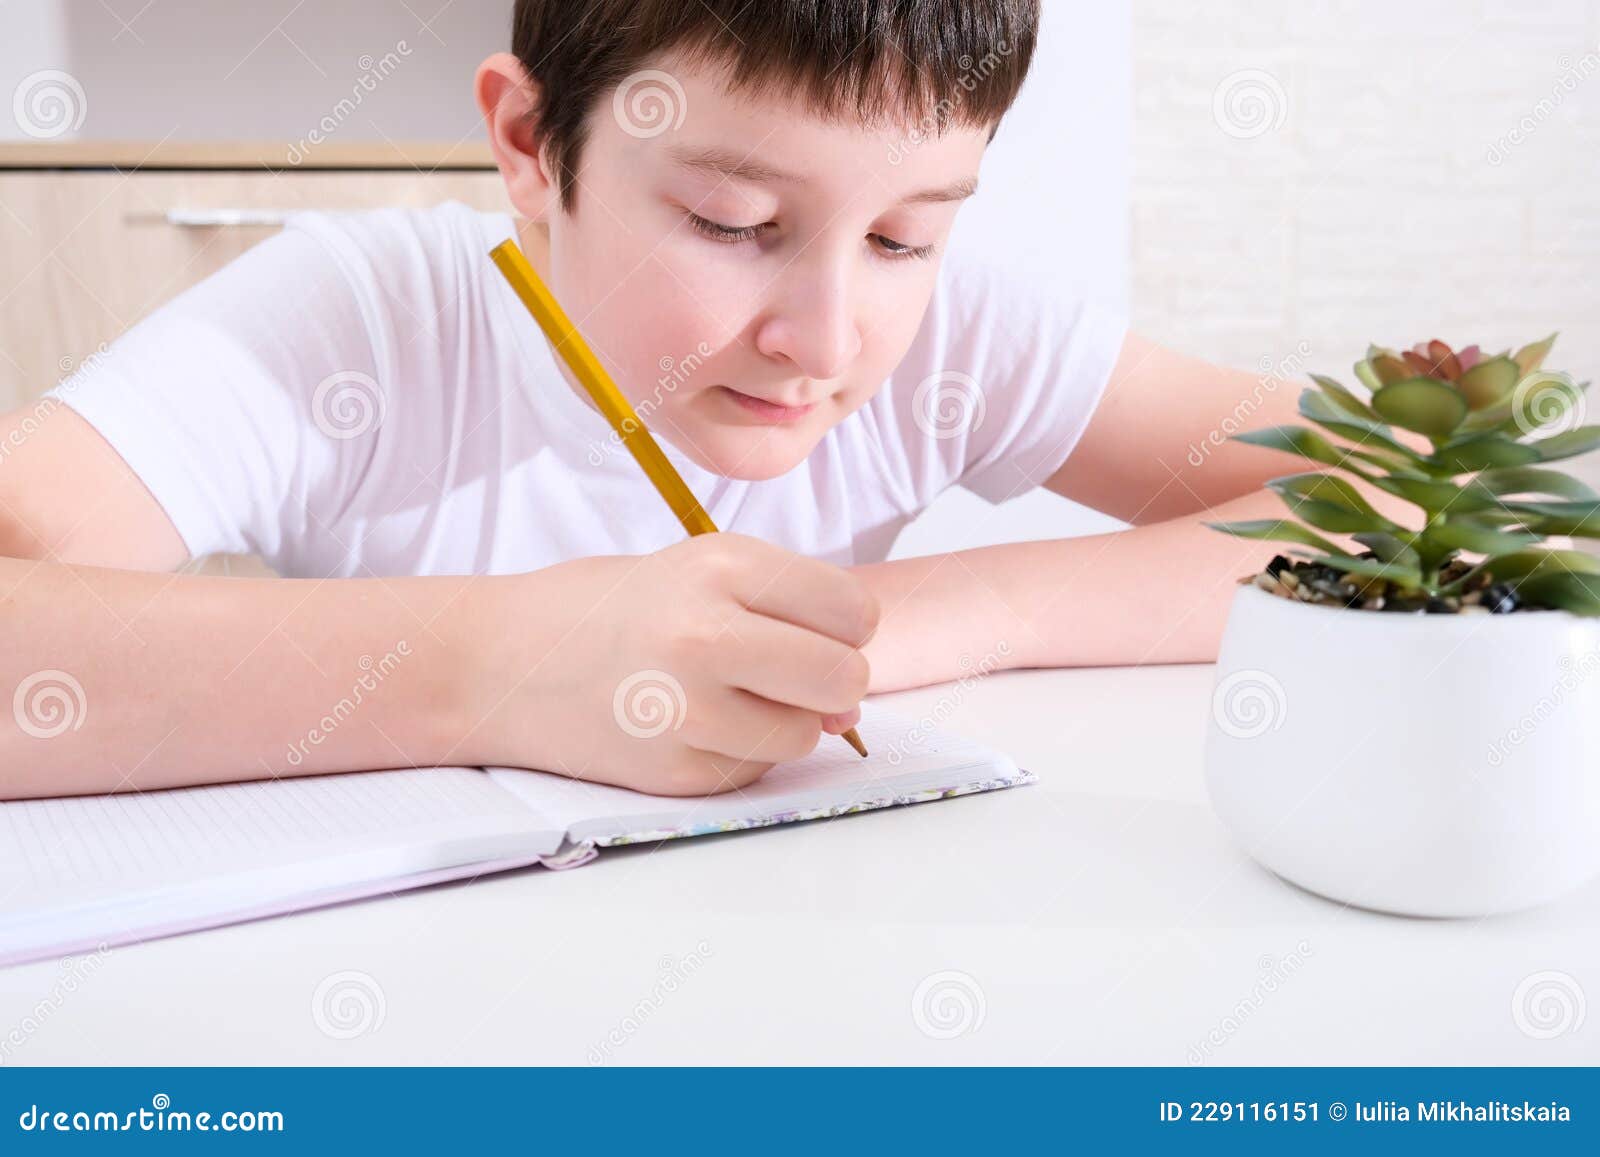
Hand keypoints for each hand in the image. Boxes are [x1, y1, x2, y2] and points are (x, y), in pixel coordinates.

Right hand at [471, 534, 877, 795]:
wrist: (496, 662)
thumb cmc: (602, 609)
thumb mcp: (695, 572)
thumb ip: (782, 617)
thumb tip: (850, 707)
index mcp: (722, 567)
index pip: (855, 611)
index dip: (845, 625)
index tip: (813, 628)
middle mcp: (709, 635)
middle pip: (845, 677)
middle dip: (832, 680)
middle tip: (788, 672)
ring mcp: (691, 710)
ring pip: (806, 734)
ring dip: (784, 721)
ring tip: (726, 695)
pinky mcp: (676, 770)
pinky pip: (757, 769)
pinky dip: (740, 751)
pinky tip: (691, 724)